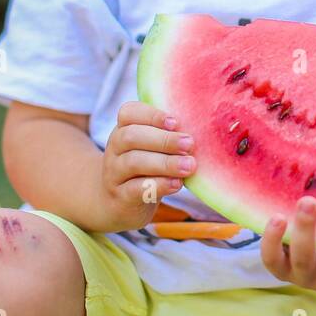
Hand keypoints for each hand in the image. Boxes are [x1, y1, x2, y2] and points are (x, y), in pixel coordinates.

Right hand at [99, 101, 193, 231]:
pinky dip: (159, 185)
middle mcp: (115, 148)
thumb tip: (200, 126)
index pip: (129, 113)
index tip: (176, 122)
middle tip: (189, 144)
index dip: (152, 115)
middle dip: (164, 139)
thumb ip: (169, 135)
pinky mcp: (120, 196)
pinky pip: (136, 189)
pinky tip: (177, 184)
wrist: (121, 203)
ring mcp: (114, 173)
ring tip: (189, 165)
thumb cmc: (147, 168)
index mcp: (124, 129)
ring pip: (134, 162)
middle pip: (131, 137)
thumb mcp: (153, 148)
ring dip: (165, 163)